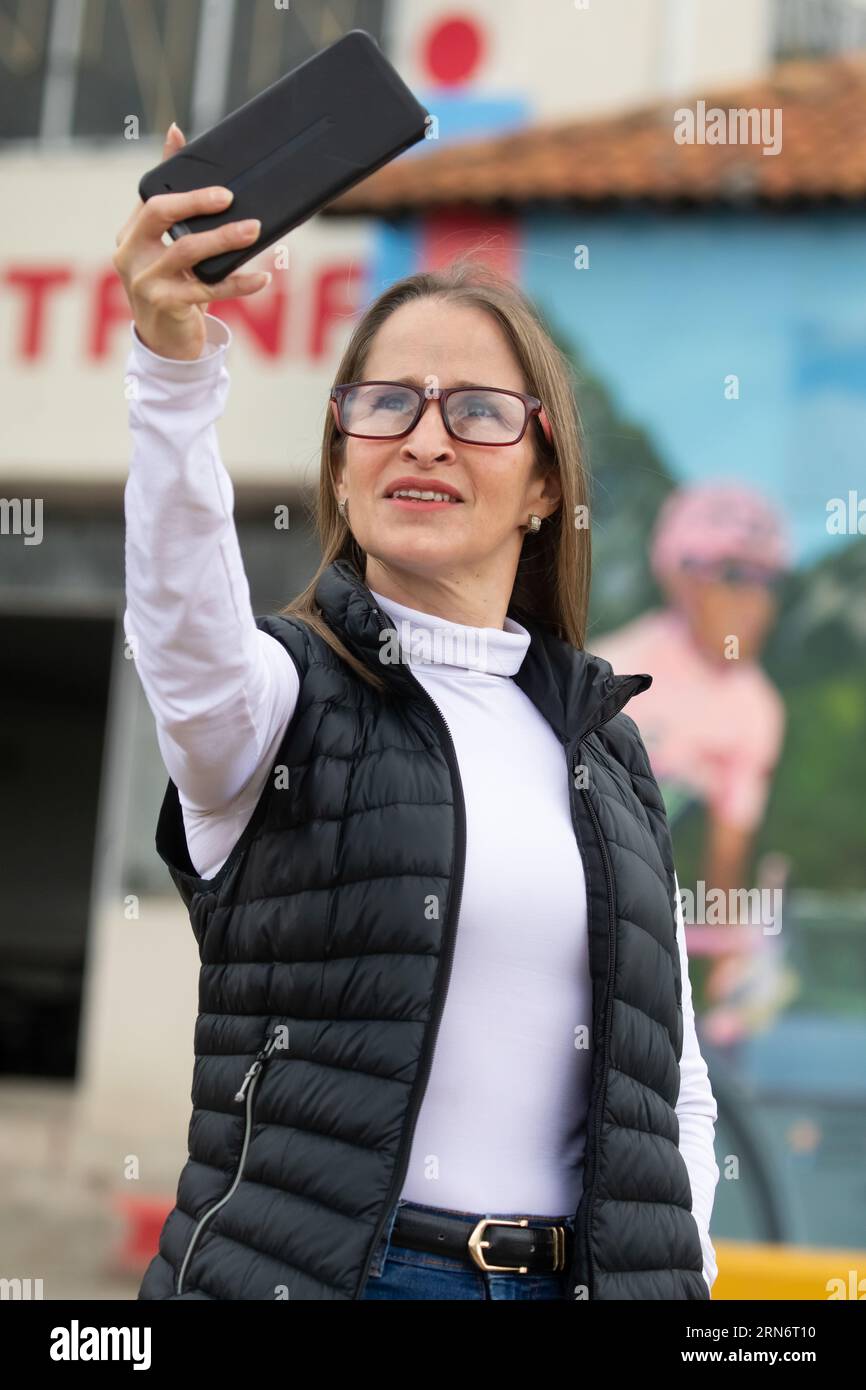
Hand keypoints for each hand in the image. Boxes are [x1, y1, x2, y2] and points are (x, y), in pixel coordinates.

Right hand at [112, 122, 269, 360]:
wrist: (165, 341)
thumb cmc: (171, 284)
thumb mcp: (166, 243)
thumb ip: (172, 198)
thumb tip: (175, 132)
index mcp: (130, 233)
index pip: (152, 196)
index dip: (177, 177)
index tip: (211, 173)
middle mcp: (130, 254)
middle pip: (160, 213)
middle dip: (197, 201)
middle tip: (230, 196)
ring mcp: (145, 281)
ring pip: (187, 250)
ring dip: (224, 238)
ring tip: (256, 230)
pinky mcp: (166, 305)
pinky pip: (208, 289)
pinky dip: (238, 283)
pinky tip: (262, 278)